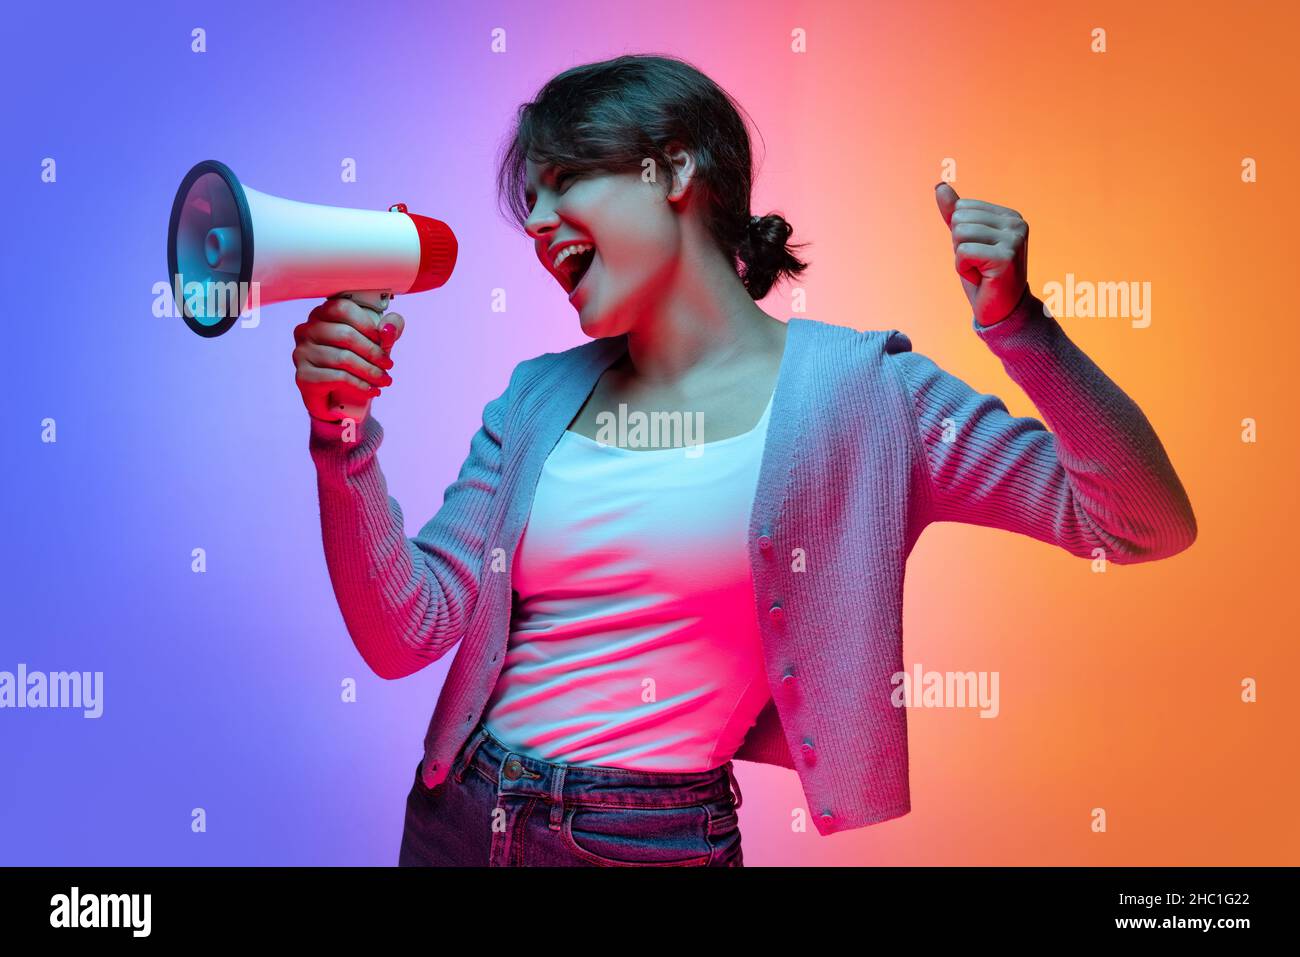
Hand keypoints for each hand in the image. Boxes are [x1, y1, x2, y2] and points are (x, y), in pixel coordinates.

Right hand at [293, 298, 404, 422]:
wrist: (338, 399)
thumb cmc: (357, 362)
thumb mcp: (378, 342)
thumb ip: (389, 328)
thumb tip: (389, 329)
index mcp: (323, 314)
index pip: (343, 308)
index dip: (366, 324)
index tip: (382, 340)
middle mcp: (307, 330)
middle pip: (345, 335)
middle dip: (373, 352)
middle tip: (388, 365)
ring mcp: (302, 352)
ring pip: (343, 358)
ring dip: (370, 371)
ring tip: (384, 380)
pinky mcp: (303, 376)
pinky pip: (337, 377)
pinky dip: (359, 384)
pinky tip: (370, 389)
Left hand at [934, 183, 1028, 326]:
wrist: (1001, 310)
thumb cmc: (983, 276)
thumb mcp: (965, 241)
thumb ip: (954, 214)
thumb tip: (939, 185)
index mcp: (1009, 216)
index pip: (962, 208)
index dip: (960, 236)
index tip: (978, 254)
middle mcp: (1016, 223)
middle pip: (959, 219)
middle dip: (959, 246)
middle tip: (978, 264)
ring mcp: (1014, 239)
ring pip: (959, 235)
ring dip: (961, 259)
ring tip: (980, 271)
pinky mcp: (1006, 257)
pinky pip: (963, 253)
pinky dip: (963, 269)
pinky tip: (981, 278)